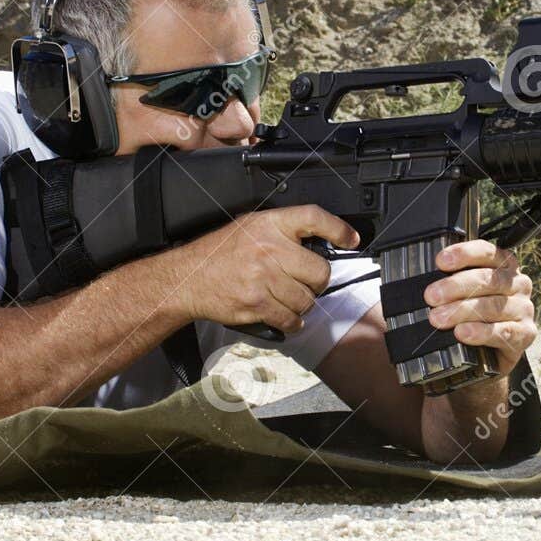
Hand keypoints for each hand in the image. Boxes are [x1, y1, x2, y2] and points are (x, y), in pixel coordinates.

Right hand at [173, 206, 358, 333]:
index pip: (314, 218)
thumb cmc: (219, 254)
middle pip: (320, 270)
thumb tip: (317, 243)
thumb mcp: (250, 227)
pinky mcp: (257, 304)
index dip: (338, 229)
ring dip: (302, 304)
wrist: (188, 278)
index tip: (351, 240)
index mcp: (269, 224)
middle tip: (305, 282)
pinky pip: (291, 318)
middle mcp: (269, 249)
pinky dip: (292, 322)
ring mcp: (264, 278)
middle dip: (316, 281)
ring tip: (287, 298)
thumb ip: (281, 232)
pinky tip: (283, 316)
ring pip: (308, 299)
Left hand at [424, 240, 536, 375]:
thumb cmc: (468, 319)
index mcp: (502, 266)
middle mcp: (517, 283)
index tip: (440, 261)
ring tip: (438, 319)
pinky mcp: (526, 334)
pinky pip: (504, 332)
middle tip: (430, 297)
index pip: (486, 252)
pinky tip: (463, 333)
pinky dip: (481, 332)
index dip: (464, 254)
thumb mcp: (458, 297)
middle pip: (488, 279)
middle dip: (455, 287)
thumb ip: (445, 284)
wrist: (483, 359)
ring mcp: (524, 309)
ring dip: (462, 311)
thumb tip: (414, 282)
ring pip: (493, 306)